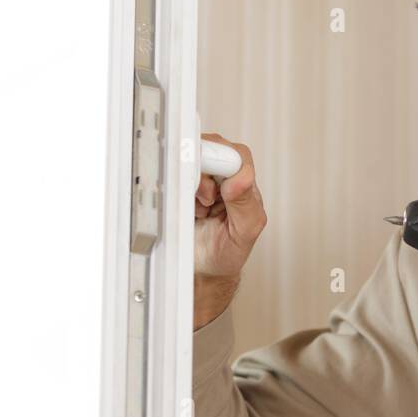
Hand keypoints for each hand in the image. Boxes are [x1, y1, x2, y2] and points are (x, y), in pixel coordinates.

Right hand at [194, 133, 265, 327]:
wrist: (202, 267)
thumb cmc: (227, 250)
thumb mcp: (244, 233)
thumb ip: (246, 204)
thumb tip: (241, 178)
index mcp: (245, 184)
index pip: (236, 155)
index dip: (222, 165)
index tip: (213, 189)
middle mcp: (224, 176)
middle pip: (209, 149)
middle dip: (202, 176)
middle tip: (205, 201)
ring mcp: (201, 178)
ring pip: (188, 160)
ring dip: (189, 186)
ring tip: (198, 210)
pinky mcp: (181, 184)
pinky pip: (171, 175)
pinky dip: (175, 192)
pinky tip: (186, 210)